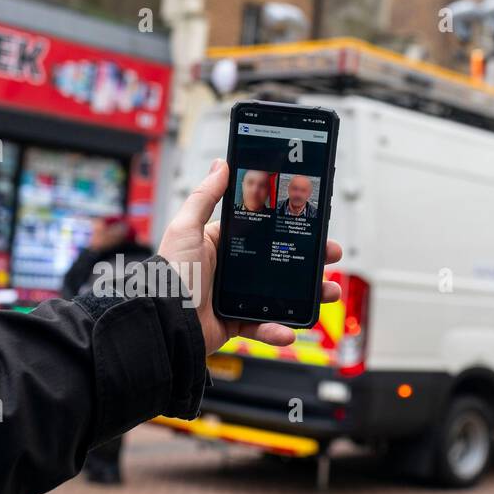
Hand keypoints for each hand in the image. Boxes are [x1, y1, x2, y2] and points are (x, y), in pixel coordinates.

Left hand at [158, 159, 342, 353]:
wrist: (163, 320)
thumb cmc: (170, 274)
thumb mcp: (186, 228)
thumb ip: (205, 196)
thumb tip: (220, 165)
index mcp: (221, 245)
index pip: (263, 233)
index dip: (288, 230)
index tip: (312, 227)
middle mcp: (229, 271)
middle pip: (278, 264)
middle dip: (308, 263)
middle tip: (330, 259)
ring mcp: (234, 297)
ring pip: (279, 296)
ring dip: (306, 297)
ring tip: (327, 292)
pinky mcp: (234, 322)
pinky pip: (262, 325)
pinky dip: (277, 329)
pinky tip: (289, 328)